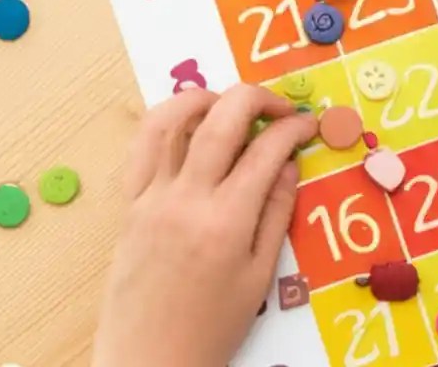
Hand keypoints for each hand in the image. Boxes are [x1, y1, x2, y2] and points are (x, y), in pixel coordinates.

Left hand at [92, 84, 317, 366]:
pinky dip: (167, 122)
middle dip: (257, 98)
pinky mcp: (128, 204)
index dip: (294, 128)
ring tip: (231, 104)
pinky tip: (190, 125)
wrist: (148, 359)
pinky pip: (142, 147)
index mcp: (226, 221)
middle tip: (280, 108)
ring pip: (169, 120)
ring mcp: (150, 197)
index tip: (309, 125)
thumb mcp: (259, 276)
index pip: (267, 150)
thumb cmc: (213, 326)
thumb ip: (276, 213)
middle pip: (221, 119)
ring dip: (205, 98)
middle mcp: (185, 199)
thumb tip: (289, 164)